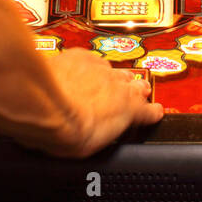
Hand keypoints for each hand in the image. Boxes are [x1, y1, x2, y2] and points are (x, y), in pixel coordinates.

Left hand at [40, 49, 163, 157]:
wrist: (46, 102)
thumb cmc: (67, 129)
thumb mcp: (94, 146)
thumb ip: (107, 134)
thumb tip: (102, 138)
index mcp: (127, 109)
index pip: (147, 110)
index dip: (151, 112)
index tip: (155, 112)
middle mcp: (118, 86)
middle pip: (134, 86)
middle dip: (137, 90)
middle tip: (139, 92)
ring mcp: (99, 69)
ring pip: (114, 71)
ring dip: (115, 77)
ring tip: (114, 81)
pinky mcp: (80, 56)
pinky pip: (91, 59)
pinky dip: (91, 66)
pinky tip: (86, 70)